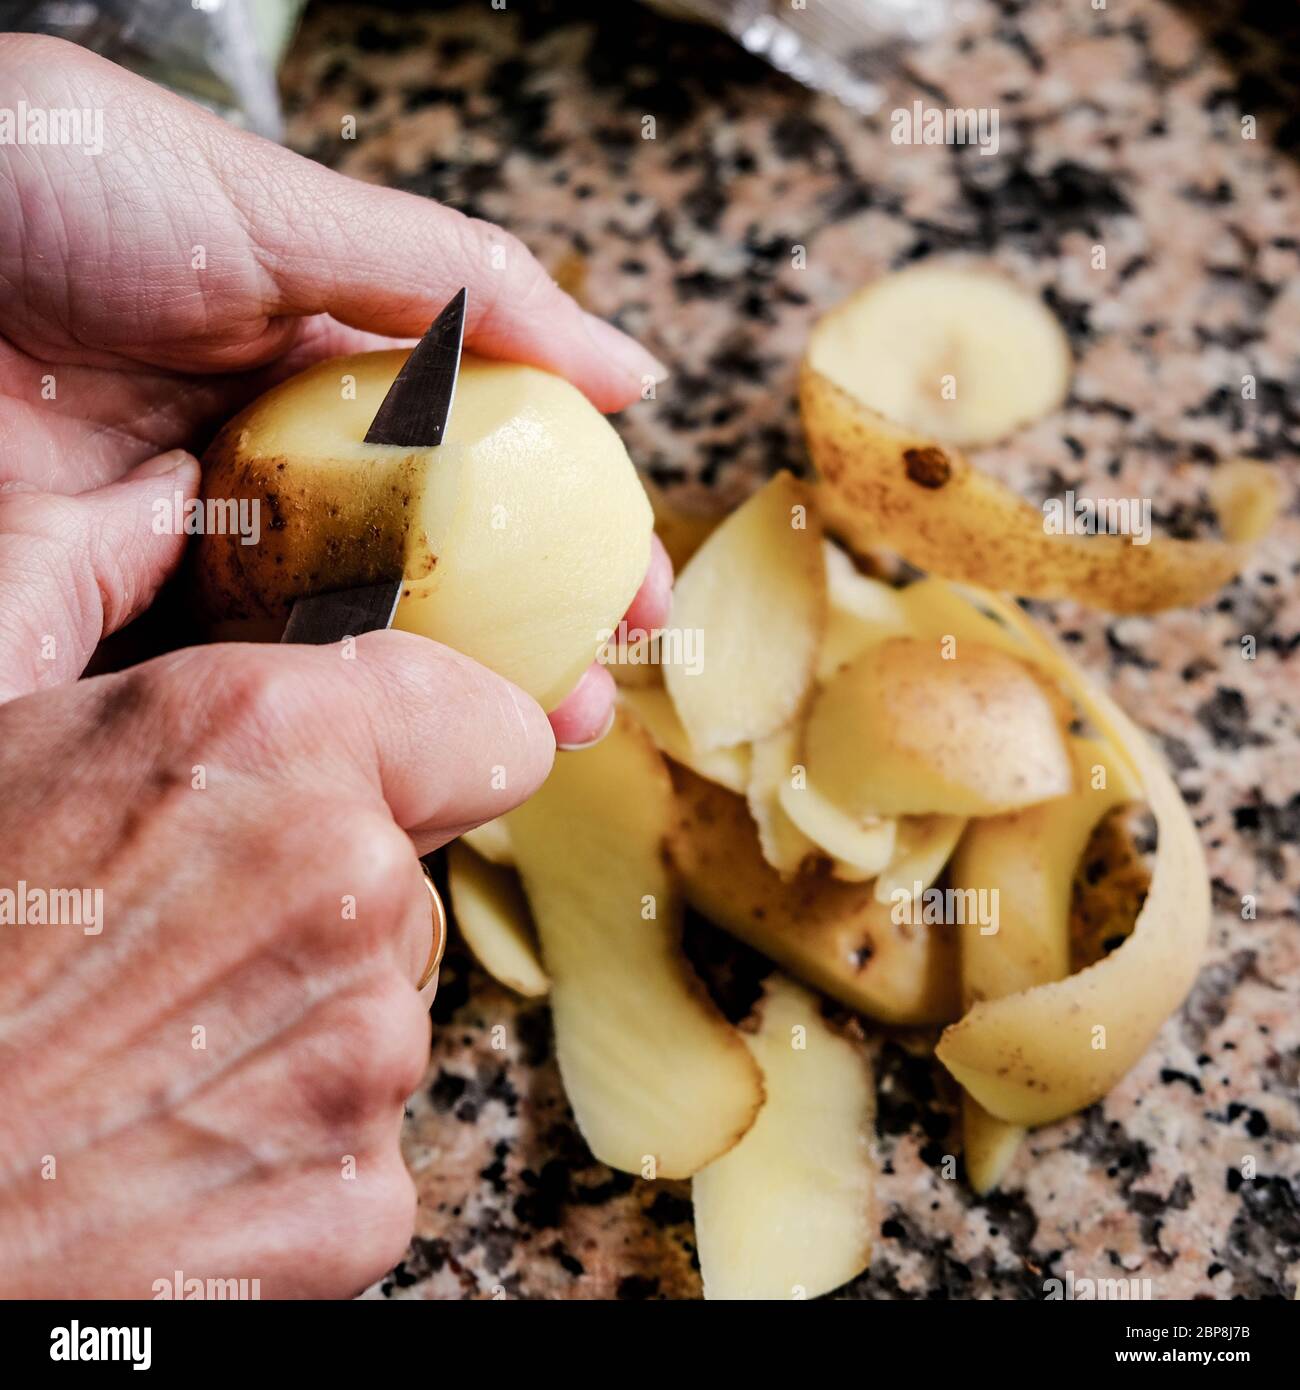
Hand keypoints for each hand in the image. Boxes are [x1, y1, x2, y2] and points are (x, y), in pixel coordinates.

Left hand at [0, 33, 671, 744]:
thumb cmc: (60, 185)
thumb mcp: (281, 217)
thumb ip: (462, 287)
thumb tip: (632, 371)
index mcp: (317, 378)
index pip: (478, 476)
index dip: (569, 539)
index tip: (638, 596)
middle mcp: (265, 472)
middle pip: (424, 580)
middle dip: (527, 649)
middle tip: (597, 702)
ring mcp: (185, 548)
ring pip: (339, 646)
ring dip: (441, 703)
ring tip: (532, 746)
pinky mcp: (97, 609)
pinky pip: (220, 675)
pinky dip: (310, 718)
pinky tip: (390, 748)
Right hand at [0, 452, 554, 1297]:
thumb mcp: (8, 725)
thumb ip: (150, 638)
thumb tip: (212, 565)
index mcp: (267, 736)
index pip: (486, 728)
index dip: (437, 756)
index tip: (396, 783)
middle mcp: (346, 881)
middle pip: (409, 881)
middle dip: (319, 903)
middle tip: (168, 946)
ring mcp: (363, 1052)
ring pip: (381, 1011)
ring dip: (295, 1026)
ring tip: (143, 1051)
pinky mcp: (356, 1199)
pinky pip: (360, 1142)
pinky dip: (285, 1150)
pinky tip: (165, 1143)